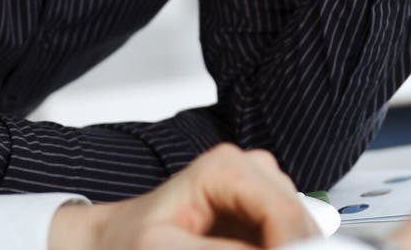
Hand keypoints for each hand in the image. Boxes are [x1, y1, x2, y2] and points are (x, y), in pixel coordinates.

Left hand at [49, 144, 317, 249]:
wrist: (110, 246)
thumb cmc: (126, 246)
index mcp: (227, 168)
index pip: (286, 214)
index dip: (296, 248)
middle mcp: (250, 170)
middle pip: (299, 222)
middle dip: (292, 249)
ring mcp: (258, 191)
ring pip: (300, 230)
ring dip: (286, 248)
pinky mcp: (260, 215)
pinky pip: (288, 237)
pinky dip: (277, 248)